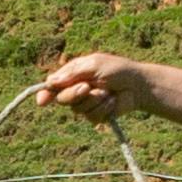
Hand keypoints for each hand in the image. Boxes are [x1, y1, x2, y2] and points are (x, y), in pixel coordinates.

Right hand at [30, 50, 149, 119]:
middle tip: (88, 87)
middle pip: (62, 99)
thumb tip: (51, 82)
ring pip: (77, 110)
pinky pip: (91, 117)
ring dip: (94, 100)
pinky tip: (112, 101)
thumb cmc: (118, 70)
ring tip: (107, 92)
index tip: (42, 101)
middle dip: (74, 94)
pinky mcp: (96, 115)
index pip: (53, 85)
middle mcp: (76, 89)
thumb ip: (73, 73)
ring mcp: (86, 103)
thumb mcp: (95, 65)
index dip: (45, 93)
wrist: (138, 86)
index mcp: (73, 74)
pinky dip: (103, 108)